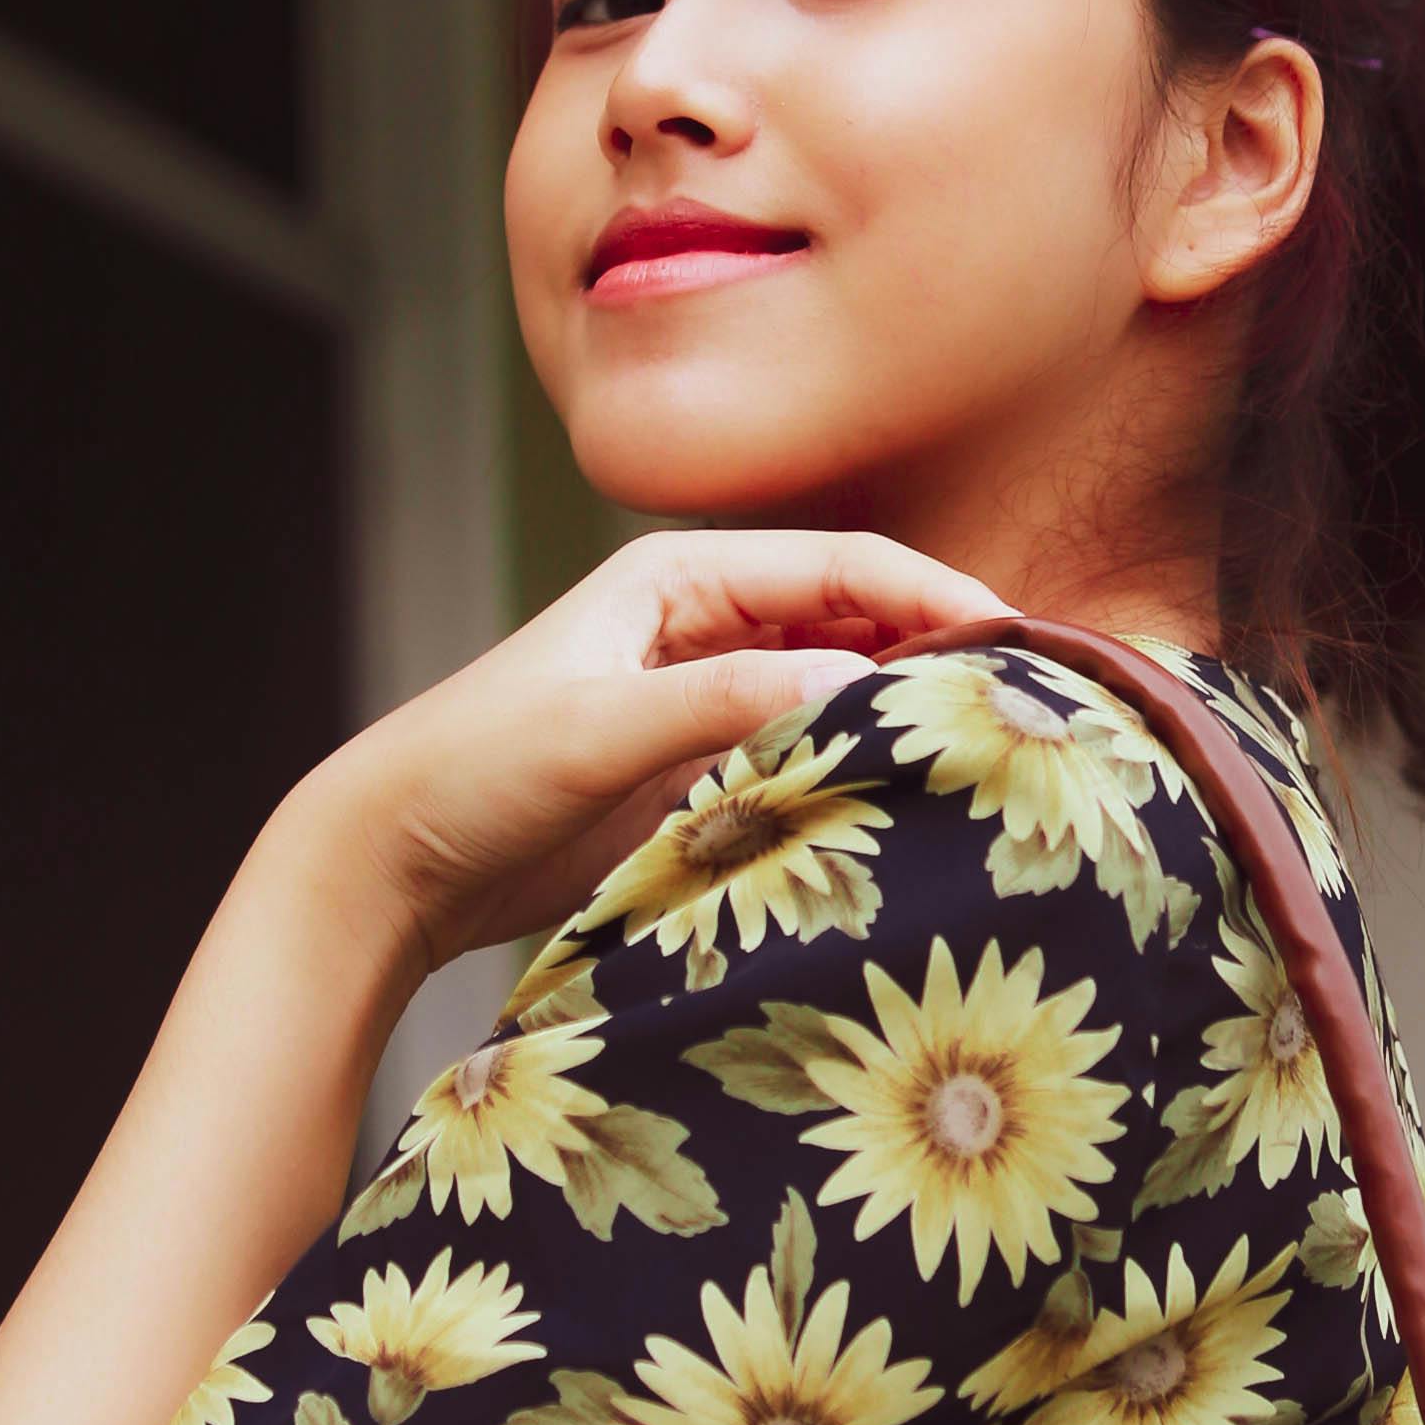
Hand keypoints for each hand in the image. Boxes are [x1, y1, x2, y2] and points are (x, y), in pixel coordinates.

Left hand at [311, 528, 1010, 971]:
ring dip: (905, 714)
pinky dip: (860, 770)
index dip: (939, 595)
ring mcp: (706, 699)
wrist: (391, 860)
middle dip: (940, 651)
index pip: (847, 564)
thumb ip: (729, 699)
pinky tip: (912, 806)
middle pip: (857, 621)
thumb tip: (863, 681)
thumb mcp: (603, 729)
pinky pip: (805, 754)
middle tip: (1033, 704)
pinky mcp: (699, 770)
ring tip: (994, 753)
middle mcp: (703, 625)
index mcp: (680, 578)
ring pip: (839, 689)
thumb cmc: (472, 772)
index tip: (1021, 644)